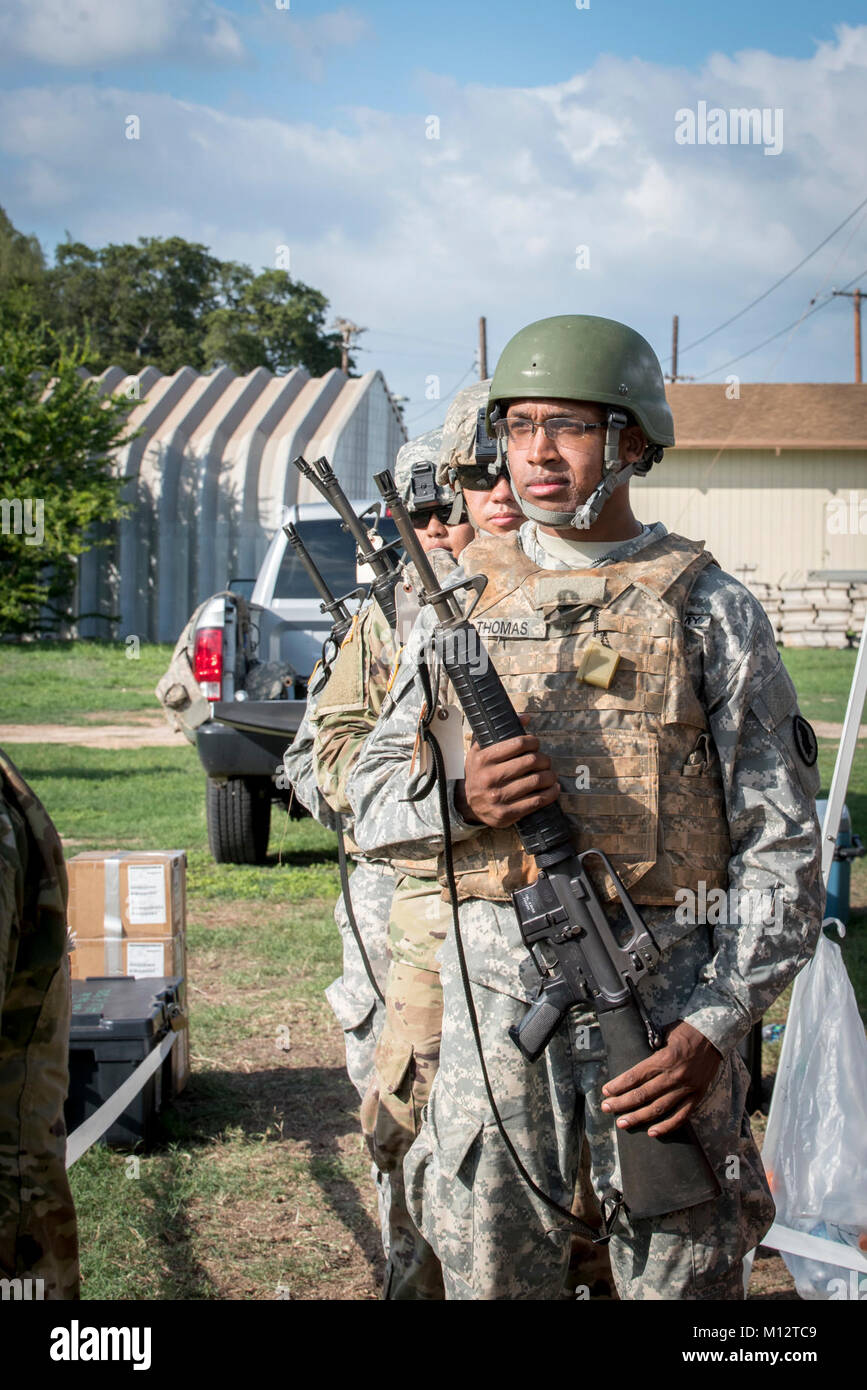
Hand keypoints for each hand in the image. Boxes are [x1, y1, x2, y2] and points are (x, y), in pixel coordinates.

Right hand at [454, 715, 559, 827]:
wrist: (468, 803)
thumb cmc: (479, 772)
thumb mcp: (481, 750)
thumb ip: (499, 731)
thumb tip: (526, 717)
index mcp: (483, 759)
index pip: (518, 744)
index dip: (533, 742)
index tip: (536, 744)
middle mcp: (489, 778)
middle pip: (531, 762)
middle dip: (544, 759)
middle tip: (546, 761)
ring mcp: (498, 797)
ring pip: (536, 781)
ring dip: (550, 776)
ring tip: (551, 775)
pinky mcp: (506, 813)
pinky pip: (537, 801)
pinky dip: (550, 794)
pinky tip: (553, 789)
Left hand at [600, 1020, 721, 1137]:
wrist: (714, 1036)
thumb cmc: (685, 1032)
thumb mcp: (664, 1034)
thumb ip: (650, 1049)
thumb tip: (634, 1063)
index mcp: (664, 1059)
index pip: (636, 1076)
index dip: (619, 1085)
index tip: (606, 1092)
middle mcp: (674, 1076)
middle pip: (643, 1094)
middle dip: (622, 1103)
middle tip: (606, 1108)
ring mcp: (686, 1088)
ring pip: (659, 1108)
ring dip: (639, 1117)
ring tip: (622, 1123)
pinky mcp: (696, 1096)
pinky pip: (681, 1116)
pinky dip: (667, 1126)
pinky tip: (652, 1132)